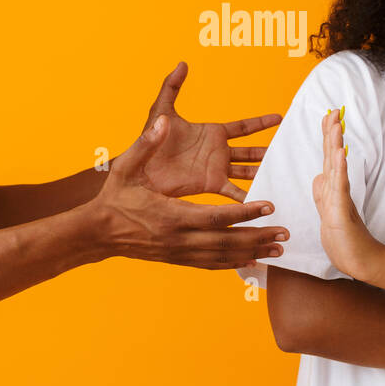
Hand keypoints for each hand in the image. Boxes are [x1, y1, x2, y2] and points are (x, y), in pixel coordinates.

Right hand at [92, 113, 289, 269]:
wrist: (98, 231)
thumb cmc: (115, 196)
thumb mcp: (126, 166)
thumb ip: (146, 144)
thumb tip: (164, 122)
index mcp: (172, 215)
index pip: (217, 217)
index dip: (246, 212)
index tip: (269, 206)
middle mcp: (179, 238)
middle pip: (227, 241)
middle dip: (259, 237)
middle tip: (286, 235)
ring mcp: (180, 252)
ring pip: (223, 256)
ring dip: (253, 253)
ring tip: (278, 252)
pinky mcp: (178, 258)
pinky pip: (211, 263)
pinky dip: (234, 262)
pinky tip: (251, 262)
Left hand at [135, 62, 281, 200]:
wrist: (141, 169)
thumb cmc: (149, 140)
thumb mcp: (161, 109)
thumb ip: (172, 86)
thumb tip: (182, 63)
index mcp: (212, 133)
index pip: (244, 127)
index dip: (261, 122)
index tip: (280, 118)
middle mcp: (218, 151)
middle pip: (252, 150)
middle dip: (269, 150)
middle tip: (292, 149)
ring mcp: (217, 169)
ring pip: (249, 170)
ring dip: (265, 172)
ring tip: (286, 175)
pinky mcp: (211, 185)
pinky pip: (236, 191)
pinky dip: (250, 198)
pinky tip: (265, 200)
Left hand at [311, 106, 384, 281]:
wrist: (362, 262)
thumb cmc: (346, 240)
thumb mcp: (328, 213)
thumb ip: (324, 194)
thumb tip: (319, 175)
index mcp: (332, 189)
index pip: (328, 157)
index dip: (327, 137)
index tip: (328, 116)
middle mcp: (337, 190)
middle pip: (332, 156)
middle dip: (331, 133)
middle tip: (334, 111)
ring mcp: (339, 199)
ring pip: (335, 167)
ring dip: (334, 145)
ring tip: (336, 125)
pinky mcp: (341, 211)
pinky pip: (339, 187)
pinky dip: (339, 169)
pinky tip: (340, 154)